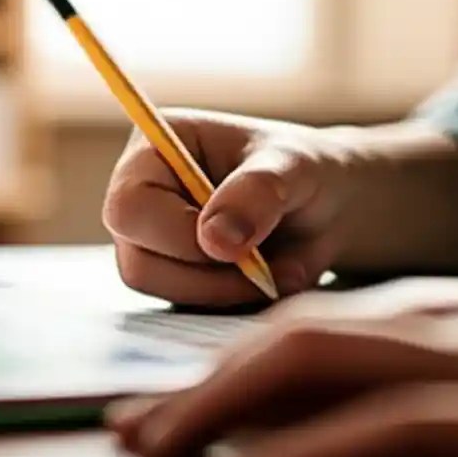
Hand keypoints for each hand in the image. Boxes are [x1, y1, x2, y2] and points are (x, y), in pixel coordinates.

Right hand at [104, 109, 365, 306]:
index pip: (130, 208)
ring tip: (279, 272)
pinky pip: (182, 306)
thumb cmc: (305, 169)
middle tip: (267, 270)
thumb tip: (215, 240)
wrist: (328, 205)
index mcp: (152, 150)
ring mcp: (149, 241)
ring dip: (222, 292)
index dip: (176, 236)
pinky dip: (228, 302)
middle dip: (207, 276)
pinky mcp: (168, 276)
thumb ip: (256, 193)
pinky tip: (265, 281)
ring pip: (158, 289)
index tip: (239, 244)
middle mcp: (139, 197)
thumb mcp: (294, 166)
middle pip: (136, 261)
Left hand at [107, 278, 457, 456]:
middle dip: (197, 386)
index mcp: (413, 314)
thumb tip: (280, 431)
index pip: (292, 332)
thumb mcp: (453, 376)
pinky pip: (384, 427)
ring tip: (158, 447)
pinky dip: (307, 450)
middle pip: (281, 342)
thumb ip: (375, 387)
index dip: (216, 372)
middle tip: (130, 430)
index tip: (156, 412)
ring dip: (220, 404)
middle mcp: (424, 322)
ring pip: (309, 360)